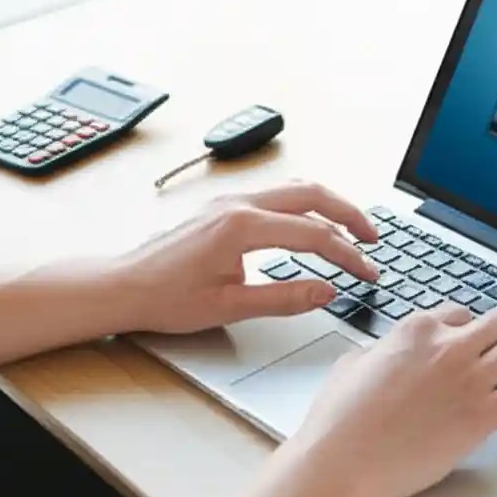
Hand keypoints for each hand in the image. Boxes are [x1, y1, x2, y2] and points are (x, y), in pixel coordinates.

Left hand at [112, 181, 378, 333]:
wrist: (123, 286)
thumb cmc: (165, 298)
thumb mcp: (230, 307)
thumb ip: (284, 299)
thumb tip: (327, 292)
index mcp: (242, 227)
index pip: (314, 235)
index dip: (348, 256)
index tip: (367, 273)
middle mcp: (238, 205)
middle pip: (312, 195)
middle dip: (349, 215)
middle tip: (373, 240)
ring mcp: (231, 202)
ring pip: (295, 189)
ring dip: (329, 205)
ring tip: (352, 229)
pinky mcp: (225, 208)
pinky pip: (277, 195)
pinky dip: (306, 206)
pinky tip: (313, 223)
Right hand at [291, 304, 496, 496]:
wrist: (347, 462)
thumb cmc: (341, 421)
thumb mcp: (351, 365)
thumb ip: (378, 352)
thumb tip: (383, 353)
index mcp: (416, 329)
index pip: (460, 314)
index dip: (468, 327)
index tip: (473, 337)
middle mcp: (449, 347)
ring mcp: (471, 379)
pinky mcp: (485, 415)